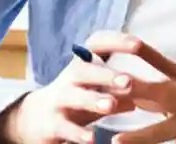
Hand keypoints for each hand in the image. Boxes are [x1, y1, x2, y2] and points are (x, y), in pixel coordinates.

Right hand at [0, 51, 135, 143]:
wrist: (33, 119)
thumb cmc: (74, 103)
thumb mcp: (95, 93)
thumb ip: (116, 91)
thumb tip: (142, 95)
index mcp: (82, 67)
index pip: (96, 46)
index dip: (115, 42)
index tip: (137, 44)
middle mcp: (69, 80)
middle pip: (84, 71)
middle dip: (106, 75)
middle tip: (128, 81)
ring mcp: (58, 101)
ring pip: (74, 97)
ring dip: (92, 100)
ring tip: (110, 105)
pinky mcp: (52, 125)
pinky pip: (65, 128)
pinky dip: (78, 134)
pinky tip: (92, 139)